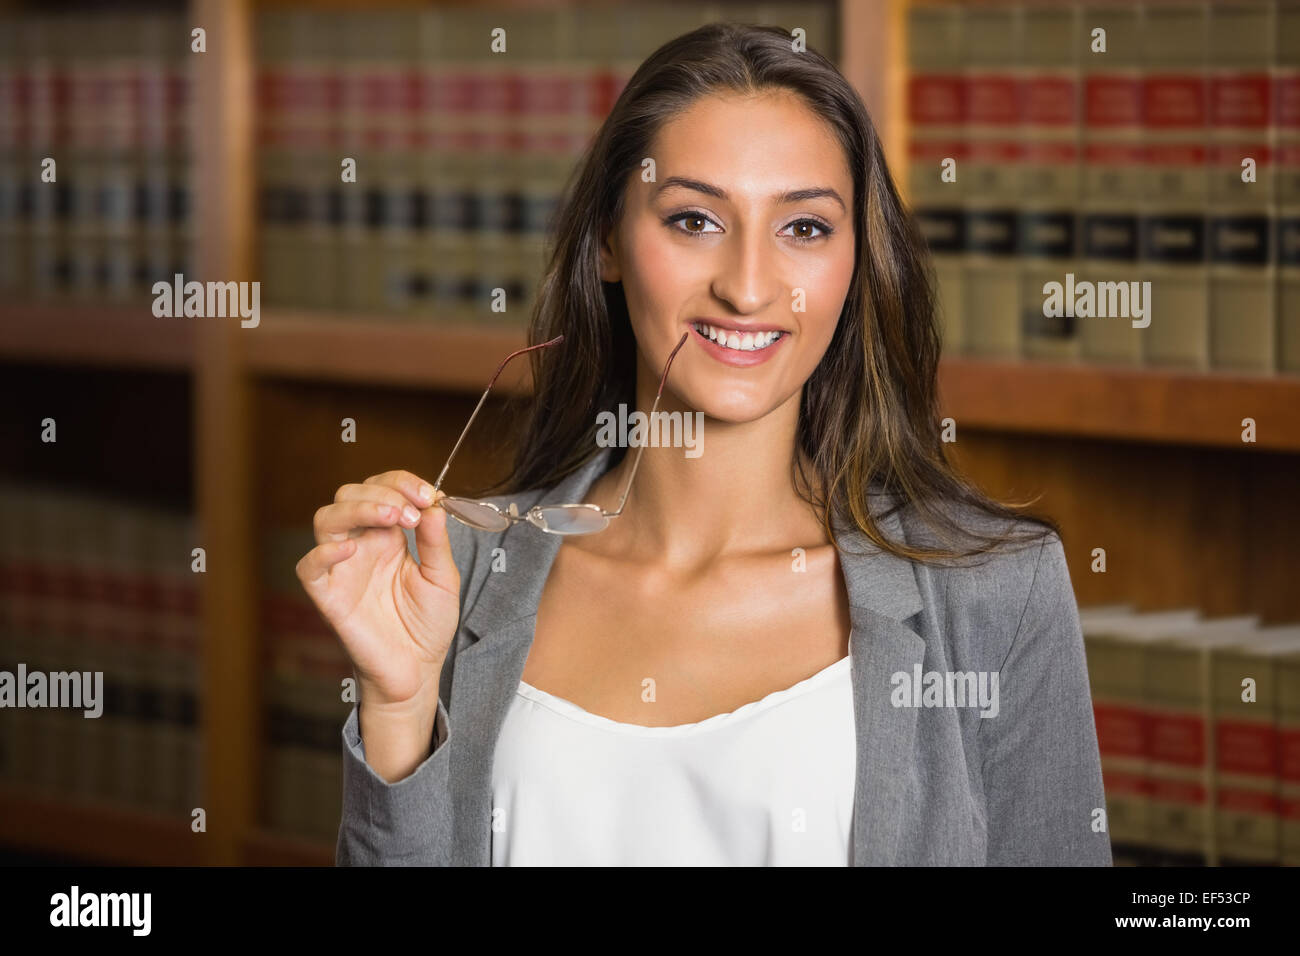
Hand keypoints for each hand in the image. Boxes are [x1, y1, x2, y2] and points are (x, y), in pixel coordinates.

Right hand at [296, 470, 459, 709]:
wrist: (416, 670)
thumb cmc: (427, 625)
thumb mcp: (442, 578)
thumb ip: (436, 542)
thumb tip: (433, 505)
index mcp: (388, 536)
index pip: (382, 490)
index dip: (401, 483)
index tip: (428, 495)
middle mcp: (361, 545)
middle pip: (350, 495)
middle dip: (383, 493)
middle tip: (411, 512)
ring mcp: (342, 568)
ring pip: (327, 520)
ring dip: (358, 509)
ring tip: (393, 519)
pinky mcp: (328, 596)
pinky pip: (308, 568)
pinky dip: (322, 553)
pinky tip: (349, 548)